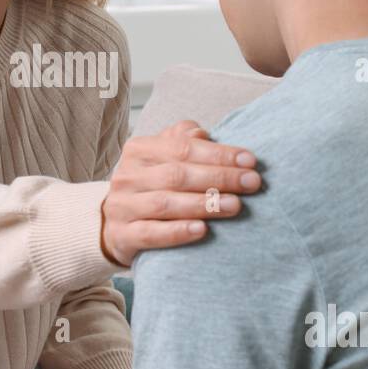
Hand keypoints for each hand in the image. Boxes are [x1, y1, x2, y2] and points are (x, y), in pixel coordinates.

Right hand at [100, 120, 260, 266]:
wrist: (115, 223)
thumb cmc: (152, 186)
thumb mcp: (163, 157)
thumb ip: (183, 140)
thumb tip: (203, 133)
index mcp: (140, 149)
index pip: (182, 148)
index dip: (218, 153)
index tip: (250, 160)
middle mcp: (128, 176)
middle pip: (177, 174)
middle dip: (219, 177)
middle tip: (252, 183)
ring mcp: (122, 206)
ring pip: (165, 203)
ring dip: (203, 204)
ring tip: (235, 206)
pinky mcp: (122, 235)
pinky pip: (150, 233)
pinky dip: (177, 232)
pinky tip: (202, 230)